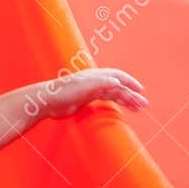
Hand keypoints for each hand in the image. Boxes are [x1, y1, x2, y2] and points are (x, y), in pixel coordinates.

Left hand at [33, 66, 147, 118]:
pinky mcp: (85, 100)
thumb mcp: (82, 87)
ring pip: (113, 94)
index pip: (118, 77)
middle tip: (143, 105)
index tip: (140, 90)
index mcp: (95, 76)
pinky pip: (105, 101)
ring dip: (125, 100)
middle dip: (131, 95)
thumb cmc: (62, 92)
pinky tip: (120, 110)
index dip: (130, 82)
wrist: (45, 101)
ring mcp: (90, 91)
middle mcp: (94, 82)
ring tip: (137, 109)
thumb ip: (99, 83)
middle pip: (117, 87)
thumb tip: (116, 81)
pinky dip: (115, 104)